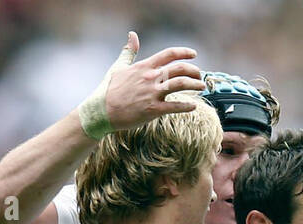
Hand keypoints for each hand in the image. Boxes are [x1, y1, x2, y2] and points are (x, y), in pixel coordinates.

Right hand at [77, 32, 204, 137]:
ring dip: (195, 85)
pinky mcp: (153, 109)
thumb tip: (132, 35)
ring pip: (181, 84)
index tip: (194, 54)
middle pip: (179, 68)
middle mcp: (151, 77)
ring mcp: (152, 93)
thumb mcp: (119, 66)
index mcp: (145, 66)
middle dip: (193, 71)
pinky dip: (187, 106)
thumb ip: (129, 51)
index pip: (169, 54)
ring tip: (201, 87)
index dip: (184, 52)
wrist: (101, 110)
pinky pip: (175, 106)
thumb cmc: (108, 89)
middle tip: (199, 75)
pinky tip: (194, 106)